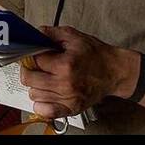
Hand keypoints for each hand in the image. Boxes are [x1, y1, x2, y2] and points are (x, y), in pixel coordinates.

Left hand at [19, 25, 135, 118]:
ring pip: (34, 94)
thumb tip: (35, 34)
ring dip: (36, 85)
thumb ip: (51, 33)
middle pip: (29, 79)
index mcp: (65, 65)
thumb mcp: (74, 36)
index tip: (35, 54)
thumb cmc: (96, 54)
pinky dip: (41, 103)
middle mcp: (65, 84)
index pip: (34, 60)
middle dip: (30, 69)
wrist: (114, 72)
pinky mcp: (71, 109)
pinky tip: (47, 93)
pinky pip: (45, 111)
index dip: (32, 54)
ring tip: (45, 78)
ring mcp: (68, 99)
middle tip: (37, 65)